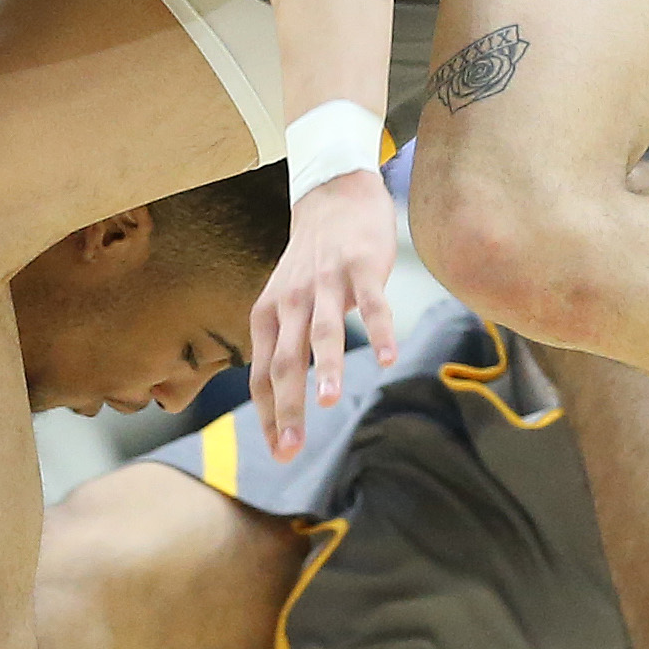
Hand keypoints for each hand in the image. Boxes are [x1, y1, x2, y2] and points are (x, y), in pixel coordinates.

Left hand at [250, 167, 397, 456]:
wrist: (332, 196)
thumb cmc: (309, 263)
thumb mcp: (282, 303)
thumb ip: (281, 345)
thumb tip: (276, 400)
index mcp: (268, 316)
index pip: (263, 374)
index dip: (268, 414)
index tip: (279, 452)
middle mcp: (291, 302)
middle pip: (287, 361)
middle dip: (288, 408)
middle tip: (292, 448)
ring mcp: (326, 283)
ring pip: (324, 331)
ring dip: (327, 368)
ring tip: (330, 403)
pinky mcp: (361, 267)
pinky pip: (371, 304)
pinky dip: (379, 331)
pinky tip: (386, 358)